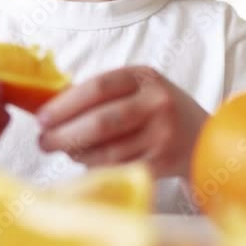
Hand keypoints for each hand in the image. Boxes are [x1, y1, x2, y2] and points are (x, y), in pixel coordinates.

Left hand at [37, 67, 208, 178]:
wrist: (203, 138)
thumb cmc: (159, 111)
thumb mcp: (138, 89)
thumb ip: (102, 94)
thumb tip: (50, 109)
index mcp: (145, 77)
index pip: (97, 87)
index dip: (64, 104)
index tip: (41, 118)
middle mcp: (157, 102)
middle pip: (100, 122)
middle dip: (63, 134)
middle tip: (43, 142)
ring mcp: (162, 134)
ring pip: (107, 150)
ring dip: (77, 154)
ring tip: (64, 151)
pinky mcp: (163, 162)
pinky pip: (119, 168)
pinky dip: (95, 168)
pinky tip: (85, 163)